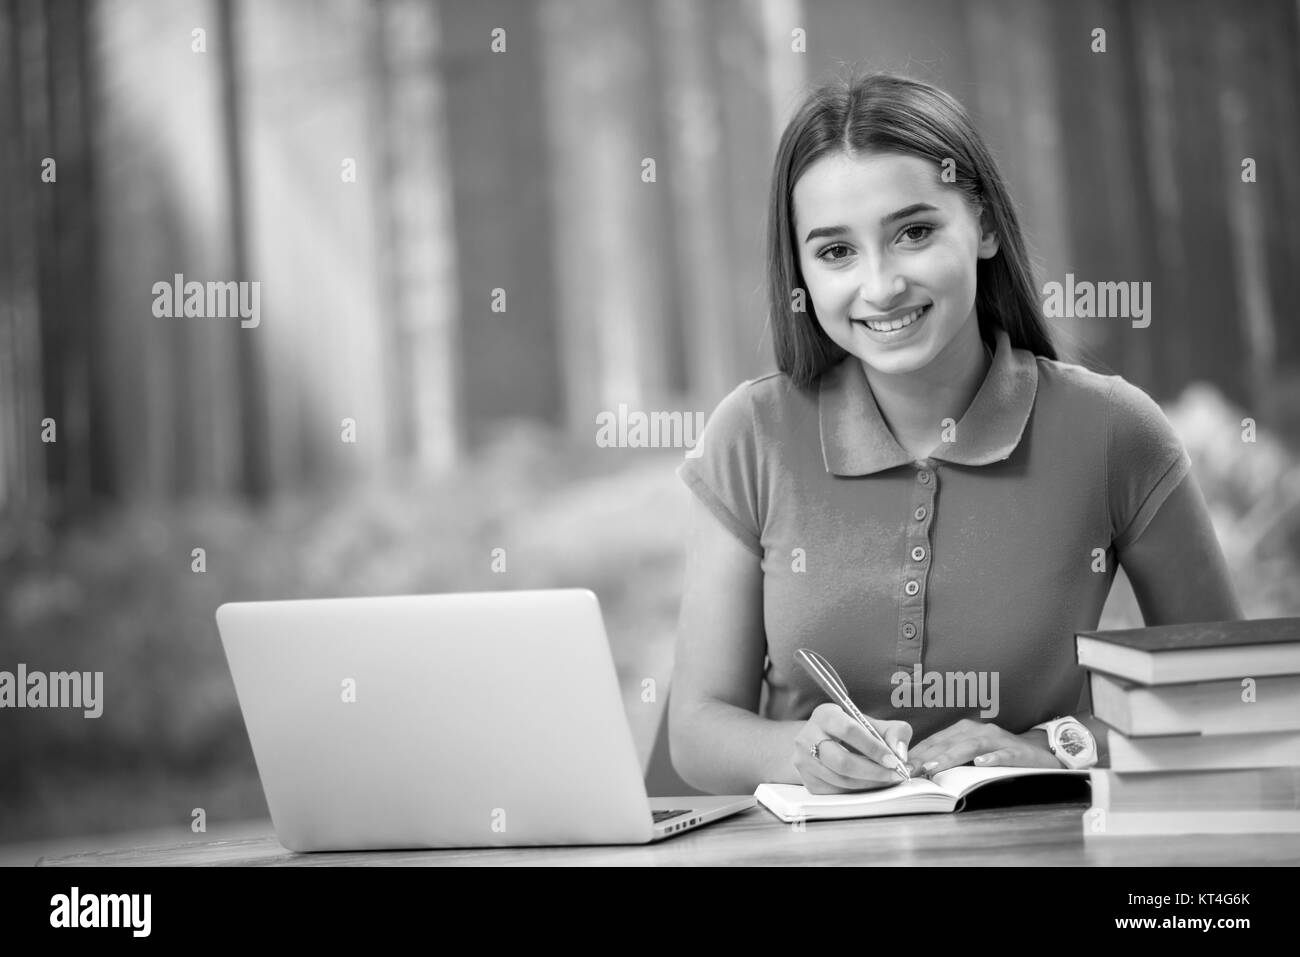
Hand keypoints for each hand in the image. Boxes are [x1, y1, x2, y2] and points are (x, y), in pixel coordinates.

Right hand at [793, 703, 912, 793]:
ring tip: (888, 781)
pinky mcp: (808, 781)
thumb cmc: (851, 731)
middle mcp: (807, 737)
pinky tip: (872, 786)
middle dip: (874, 772)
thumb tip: (901, 754)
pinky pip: (837, 793)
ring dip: (869, 784)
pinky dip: (858, 792)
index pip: (850, 731)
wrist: (820, 741)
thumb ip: (894, 732)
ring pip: (841, 780)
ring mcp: (804, 761)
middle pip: (843, 762)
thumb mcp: (873, 723)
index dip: (874, 748)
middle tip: (895, 776)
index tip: (894, 761)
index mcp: (825, 715)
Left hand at [902, 718, 1062, 776]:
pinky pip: (1003, 754)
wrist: (1040, 752)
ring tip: (935, 767)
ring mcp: (998, 740)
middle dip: (927, 756)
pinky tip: (982, 764)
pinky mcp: (1017, 752)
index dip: (918, 753)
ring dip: (951, 757)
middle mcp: (978, 731)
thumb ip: (950, 758)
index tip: (900, 765)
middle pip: (949, 743)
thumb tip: (921, 770)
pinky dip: (993, 758)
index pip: (936, 741)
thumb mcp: (972, 754)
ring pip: (971, 746)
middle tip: (911, 770)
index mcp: (964, 731)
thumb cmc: (998, 754)